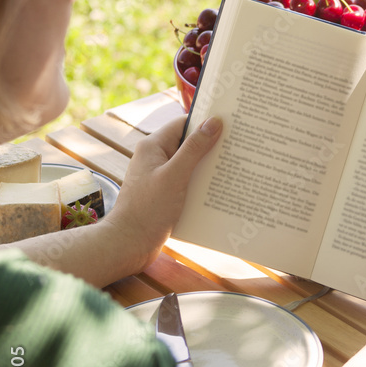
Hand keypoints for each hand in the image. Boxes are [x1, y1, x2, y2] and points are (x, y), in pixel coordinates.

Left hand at [105, 115, 221, 271]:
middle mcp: (155, 158)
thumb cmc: (148, 209)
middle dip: (210, 146)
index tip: (229, 124)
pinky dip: (200, 183)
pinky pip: (186, 181)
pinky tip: (218, 190)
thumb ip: (194, 148)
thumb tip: (214, 121)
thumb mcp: (175, 175)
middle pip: (188, 144)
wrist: (129, 245)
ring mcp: (159, 177)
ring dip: (207, 167)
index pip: (183, 124)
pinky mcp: (164, 194)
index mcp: (153, 147)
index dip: (204, 122)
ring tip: (232, 169)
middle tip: (236, 147)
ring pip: (189, 164)